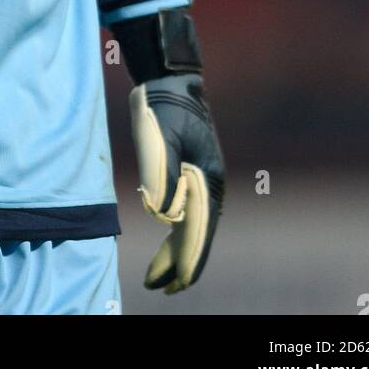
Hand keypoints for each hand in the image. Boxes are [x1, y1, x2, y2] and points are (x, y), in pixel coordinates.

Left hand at [129, 73, 224, 292]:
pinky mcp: (192, 169)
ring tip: (159, 275)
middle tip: (159, 289)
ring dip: (177, 250)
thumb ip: (164, 177)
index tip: (176, 286)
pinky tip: (167, 238)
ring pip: (192, 224)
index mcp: (207, 179)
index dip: (186, 262)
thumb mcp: (160, 139)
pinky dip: (177, 230)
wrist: (170, 79)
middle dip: (179, 263)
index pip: (198, 231)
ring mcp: (202, 177)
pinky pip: (187, 209)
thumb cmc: (163, 108)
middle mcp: (209, 183)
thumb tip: (165, 218)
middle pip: (196, 233)